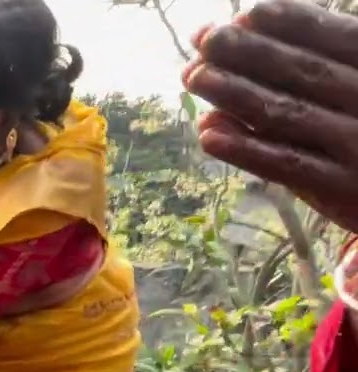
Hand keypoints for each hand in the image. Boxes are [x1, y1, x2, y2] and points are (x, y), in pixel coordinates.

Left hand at [182, 0, 357, 233]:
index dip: (293, 23)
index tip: (250, 13)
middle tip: (207, 39)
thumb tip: (251, 41)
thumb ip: (320, 67)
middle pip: (305, 72)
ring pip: (288, 114)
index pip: (337, 38)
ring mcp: (357, 146)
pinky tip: (208, 136)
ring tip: (195, 77)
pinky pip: (287, 166)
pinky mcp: (340, 188)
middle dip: (251, 52)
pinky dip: (246, 150)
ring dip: (237, 93)